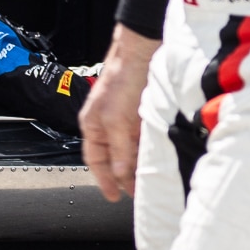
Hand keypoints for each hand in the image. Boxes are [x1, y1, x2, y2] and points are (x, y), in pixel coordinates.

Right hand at [80, 25, 156, 201]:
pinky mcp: (140, 112)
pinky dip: (147, 149)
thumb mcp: (117, 121)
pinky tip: (155, 157)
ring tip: (147, 180)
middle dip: (123, 175)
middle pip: (114, 157)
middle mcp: (107, 123)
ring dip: (137, 163)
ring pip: (129, 148)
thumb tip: (119, 174)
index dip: (104, 180)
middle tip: (135, 192)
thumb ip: (119, 150)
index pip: (95, 161)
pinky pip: (142, 137)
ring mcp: (124, 118)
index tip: (114, 196)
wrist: (142, 53)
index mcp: (93, 125)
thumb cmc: (122, 81)